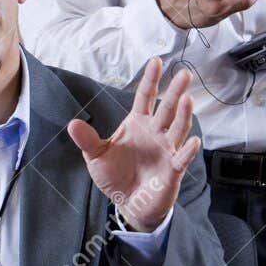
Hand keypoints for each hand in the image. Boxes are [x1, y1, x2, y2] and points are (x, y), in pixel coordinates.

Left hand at [66, 58, 199, 231]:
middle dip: (175, 91)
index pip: (145, 97)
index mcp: (137, 124)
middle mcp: (156, 132)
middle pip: (167, 108)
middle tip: (184, 74)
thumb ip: (88, 140)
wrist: (129, 204)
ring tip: (187, 99)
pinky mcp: (173, 170)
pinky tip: (192, 141)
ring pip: (178, 128)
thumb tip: (73, 124)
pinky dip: (188, 150)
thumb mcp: (96, 157)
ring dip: (183, 115)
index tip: (156, 61)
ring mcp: (167, 149)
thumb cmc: (115, 176)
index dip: (151, 80)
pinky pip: (182, 158)